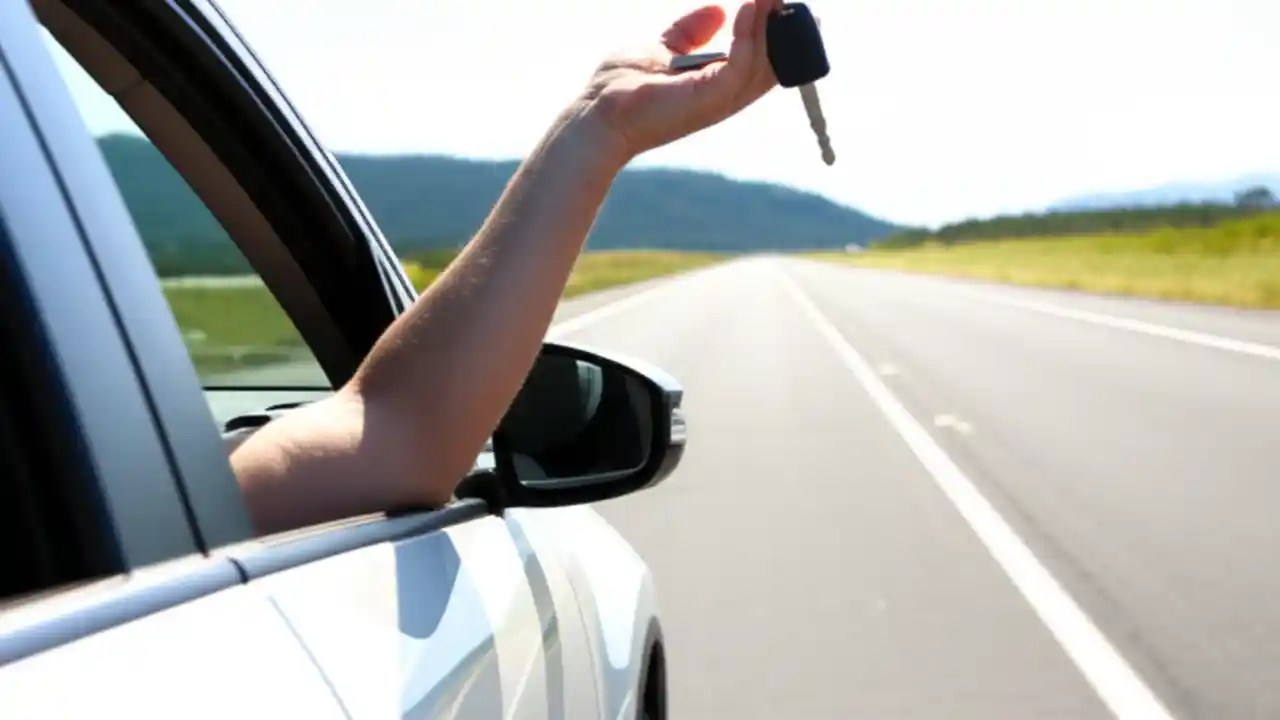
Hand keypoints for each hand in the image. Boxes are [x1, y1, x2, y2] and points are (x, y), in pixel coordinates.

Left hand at [578, 1, 782, 160]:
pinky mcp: (709, 97)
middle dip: (778, 25)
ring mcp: (719, 98)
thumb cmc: (623, 88)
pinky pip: (740, 63)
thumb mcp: (663, 49)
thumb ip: (690, 33)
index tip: (773, 0)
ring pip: (762, 61)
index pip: (760, 61)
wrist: (599, 112)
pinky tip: (747, 6)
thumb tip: (719, 9)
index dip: (771, 31)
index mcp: (716, 87)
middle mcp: (724, 96)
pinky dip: (748, 34)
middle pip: (770, 61)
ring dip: (768, 23)